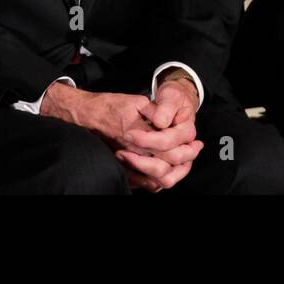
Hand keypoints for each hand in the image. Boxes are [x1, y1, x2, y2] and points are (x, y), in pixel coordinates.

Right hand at [42, 83, 200, 191]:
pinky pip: (143, 183)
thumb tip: (169, 120)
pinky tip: (167, 172)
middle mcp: (134, 151)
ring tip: (185, 163)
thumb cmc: (110, 106)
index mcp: (139, 134)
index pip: (169, 146)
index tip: (196, 142)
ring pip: (156, 179)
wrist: (86, 116)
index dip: (186, 146)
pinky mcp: (122, 167)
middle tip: (195, 152)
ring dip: (174, 173)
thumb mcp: (134, 101)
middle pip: (166, 166)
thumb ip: (154, 110)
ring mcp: (127, 162)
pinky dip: (158, 181)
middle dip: (185, 160)